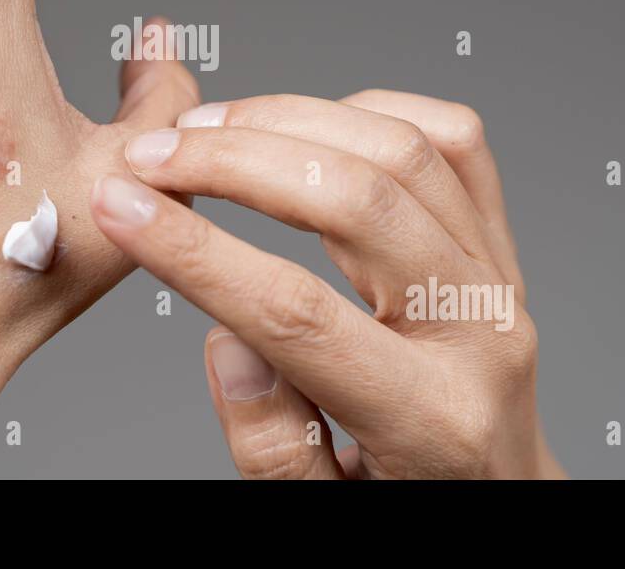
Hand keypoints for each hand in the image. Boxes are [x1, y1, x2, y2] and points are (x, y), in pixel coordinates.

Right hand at [91, 90, 563, 478]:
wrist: (503, 492)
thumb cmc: (407, 498)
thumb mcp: (324, 512)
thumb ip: (273, 444)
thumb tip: (229, 342)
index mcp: (433, 418)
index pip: (297, 310)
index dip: (195, 249)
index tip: (121, 205)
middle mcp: (479, 330)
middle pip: (358, 201)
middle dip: (234, 161)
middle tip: (151, 155)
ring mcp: (498, 276)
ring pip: (402, 150)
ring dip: (289, 120)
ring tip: (204, 128)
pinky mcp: (499, 241)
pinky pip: (454, 140)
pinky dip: (371, 112)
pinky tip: (305, 125)